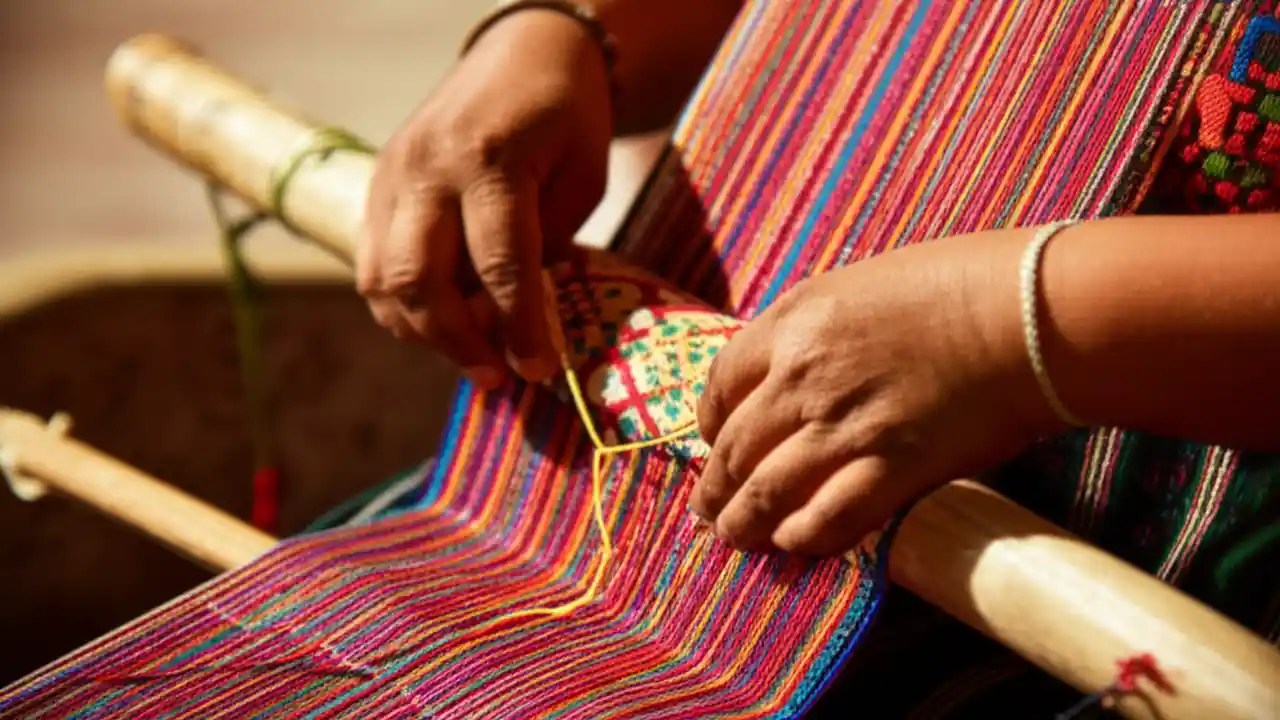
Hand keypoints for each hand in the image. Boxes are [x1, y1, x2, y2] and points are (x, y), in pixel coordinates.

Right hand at [357, 11, 613, 387]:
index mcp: (491, 159)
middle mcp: (428, 167)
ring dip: (420, 331)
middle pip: (418, 280)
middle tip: (495, 376)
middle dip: (456, 342)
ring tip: (469, 355)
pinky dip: (399, 303)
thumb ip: (548, 245)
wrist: (523, 48)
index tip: (537, 371)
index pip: (500, 266)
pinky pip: (369, 261)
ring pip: (380, 279)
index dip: (518, 329)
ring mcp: (392, 174)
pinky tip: (439, 321)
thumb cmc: (568, 116)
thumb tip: (518, 320)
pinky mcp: (376, 181)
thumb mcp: (583, 176)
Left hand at [692, 231, 1062, 554]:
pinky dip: (803, 537)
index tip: (711, 441)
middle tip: (709, 509)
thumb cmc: (963, 281)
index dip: (708, 421)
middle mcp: (804, 376)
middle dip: (715, 486)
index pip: (721, 382)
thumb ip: (818, 327)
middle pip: (733, 446)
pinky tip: (794, 544)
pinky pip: (828, 518)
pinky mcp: (893, 469)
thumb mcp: (864, 283)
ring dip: (743, 523)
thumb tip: (795, 363)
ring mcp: (844, 427)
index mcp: (794, 321)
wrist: (1033, 310)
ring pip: (766, 492)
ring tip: (735, 539)